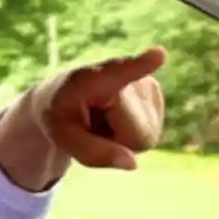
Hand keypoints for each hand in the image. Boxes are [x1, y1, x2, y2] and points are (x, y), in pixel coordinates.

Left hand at [31, 47, 166, 170]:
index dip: (142, 65)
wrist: (62, 98)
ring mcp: (145, 82)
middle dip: (117, 142)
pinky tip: (114, 116)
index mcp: (92, 79)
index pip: (121, 72)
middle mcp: (125, 74)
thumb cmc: (60, 117)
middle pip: (138, 136)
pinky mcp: (155, 91)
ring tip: (101, 118)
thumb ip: (93, 154)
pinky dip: (130, 134)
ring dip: (122, 138)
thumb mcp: (63, 139)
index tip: (159, 55)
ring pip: (146, 137)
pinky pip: (150, 134)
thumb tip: (133, 164)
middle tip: (93, 125)